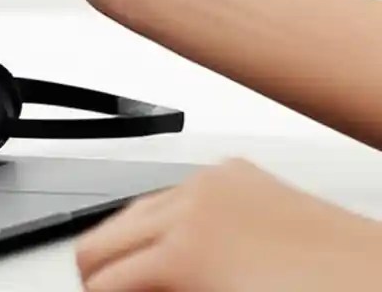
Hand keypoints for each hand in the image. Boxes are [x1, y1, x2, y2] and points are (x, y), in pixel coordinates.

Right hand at [76, 159, 381, 290]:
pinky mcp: (237, 172)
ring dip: (136, 248)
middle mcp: (189, 203)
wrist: (380, 277)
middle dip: (106, 276)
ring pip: (135, 211)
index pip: (99, 278)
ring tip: (158, 281)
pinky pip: (179, 193)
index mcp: (180, 251)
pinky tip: (196, 251)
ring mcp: (212, 182)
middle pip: (101, 238)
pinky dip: (174, 223)